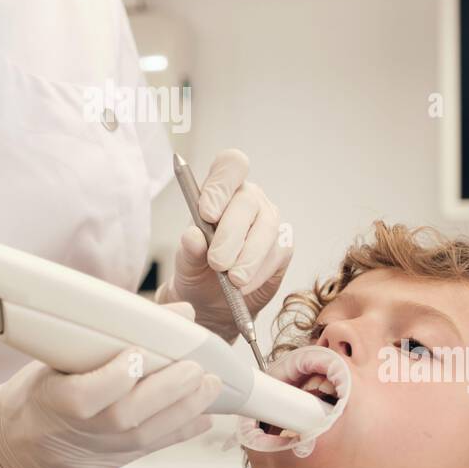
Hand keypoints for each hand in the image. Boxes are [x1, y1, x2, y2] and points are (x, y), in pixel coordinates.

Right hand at [0, 301, 224, 467]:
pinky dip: (180, 431)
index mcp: (48, 401)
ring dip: (184, 410)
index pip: (84, 396)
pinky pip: (150, 452)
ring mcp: (92, 455)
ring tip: (210, 386)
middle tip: (199, 369)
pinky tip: (204, 415)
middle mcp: (72, 434)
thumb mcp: (50, 360)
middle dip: (168, 392)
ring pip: (144, 439)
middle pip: (125, 418)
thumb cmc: (34, 391)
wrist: (11, 443)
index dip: (116, 377)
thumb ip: (99, 344)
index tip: (142, 352)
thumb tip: (162, 314)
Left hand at [156, 148, 290, 341]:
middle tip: (217, 262)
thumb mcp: (185, 263)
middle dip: (231, 234)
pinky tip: (244, 284)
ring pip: (267, 227)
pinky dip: (260, 271)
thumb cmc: (198, 271)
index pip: (230, 165)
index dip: (220, 185)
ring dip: (249, 256)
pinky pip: (278, 252)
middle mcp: (248, 199)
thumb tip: (193, 236)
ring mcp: (268, 220)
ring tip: (233, 280)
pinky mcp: (283, 245)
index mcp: (220, 190)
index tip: (207, 214)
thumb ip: (188, 250)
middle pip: (247, 201)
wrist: (213, 302)